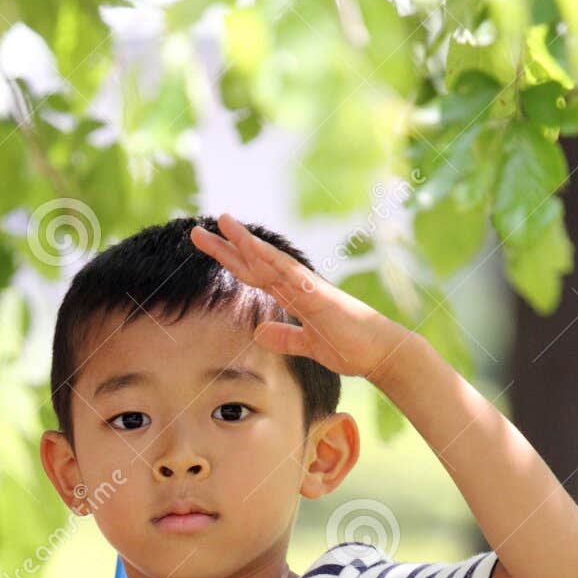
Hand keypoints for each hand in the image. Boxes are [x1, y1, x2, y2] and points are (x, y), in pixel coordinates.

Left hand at [189, 212, 416, 383]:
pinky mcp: (319, 297)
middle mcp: (299, 285)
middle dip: (226, 247)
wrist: (380, 352)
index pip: (255, 274)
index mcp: (295, 296)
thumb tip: (258, 331)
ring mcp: (309, 288)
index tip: (209, 246)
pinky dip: (272, 261)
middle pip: (255, 261)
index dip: (231, 259)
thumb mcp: (308, 347)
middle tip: (198, 231)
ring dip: (246, 243)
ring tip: (223, 224)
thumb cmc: (350, 347)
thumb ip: (285, 338)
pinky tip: (254, 249)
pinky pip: (291, 276)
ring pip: (271, 260)